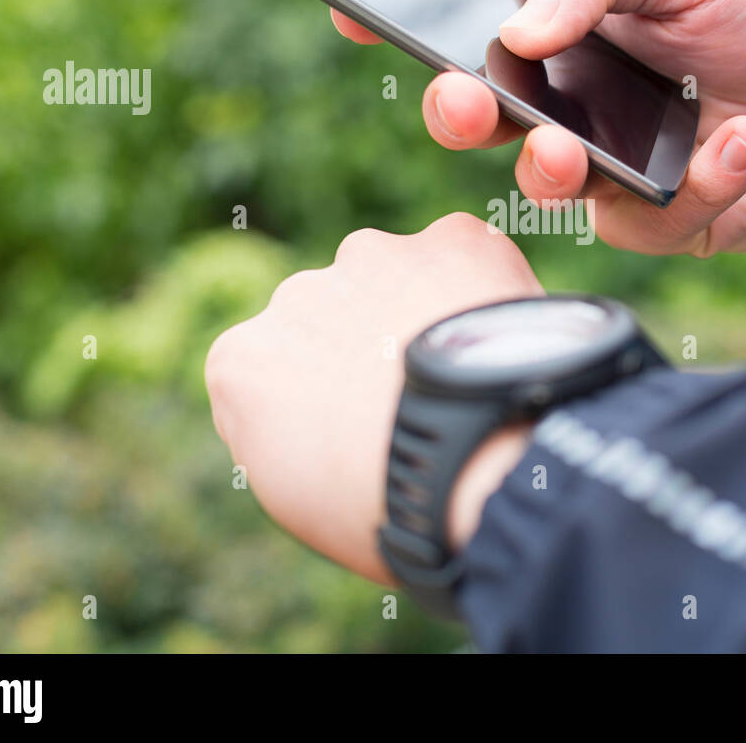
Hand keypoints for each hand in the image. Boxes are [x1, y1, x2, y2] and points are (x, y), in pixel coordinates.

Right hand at [203, 212, 541, 582]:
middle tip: (421, 402)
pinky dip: (483, 290)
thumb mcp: (298, 498)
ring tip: (468, 374)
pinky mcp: (450, 238)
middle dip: (367, 348)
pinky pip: (465, 260)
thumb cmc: (390, 505)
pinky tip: (503, 341)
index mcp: (241, 360)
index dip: (321, 406)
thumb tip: (304, 416)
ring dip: (420, 311)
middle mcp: (295, 294)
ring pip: (396, 280)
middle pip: (331, 317)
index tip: (360, 435)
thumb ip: (280, 434)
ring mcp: (373, 258)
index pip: (272, 374)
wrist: (481, 463)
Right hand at [333, 0, 745, 254]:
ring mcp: (612, 166)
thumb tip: (513, 31)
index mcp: (567, 21)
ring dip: (549, 166)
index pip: (467, 20)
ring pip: (543, 184)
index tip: (346, 12)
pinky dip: (697, 182)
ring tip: (575, 147)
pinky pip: (645, 221)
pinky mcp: (663, 221)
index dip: (402, 20)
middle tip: (463, 104)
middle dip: (456, 113)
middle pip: (481, 116)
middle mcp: (574, 99)